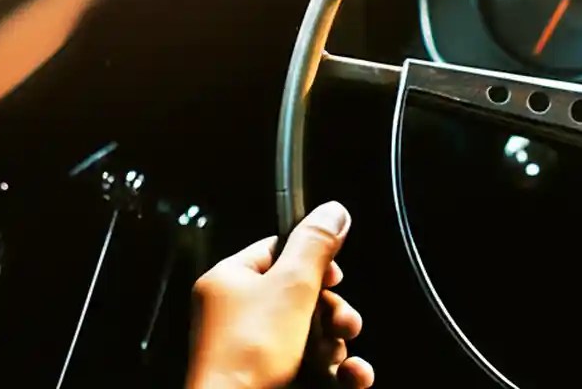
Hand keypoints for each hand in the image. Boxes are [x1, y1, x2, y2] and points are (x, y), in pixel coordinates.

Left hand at [185, 202, 373, 388]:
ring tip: (338, 354)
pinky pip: (317, 367)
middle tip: (340, 322)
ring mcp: (256, 353)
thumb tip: (334, 211)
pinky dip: (340, 371)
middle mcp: (238, 316)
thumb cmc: (247, 355)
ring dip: (337, 343)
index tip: (333, 274)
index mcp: (230, 283)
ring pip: (315, 333)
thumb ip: (316, 245)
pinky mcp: (276, 381)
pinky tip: (351, 375)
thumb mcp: (291, 285)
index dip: (312, 260)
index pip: (277, 251)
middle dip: (333, 310)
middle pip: (304, 295)